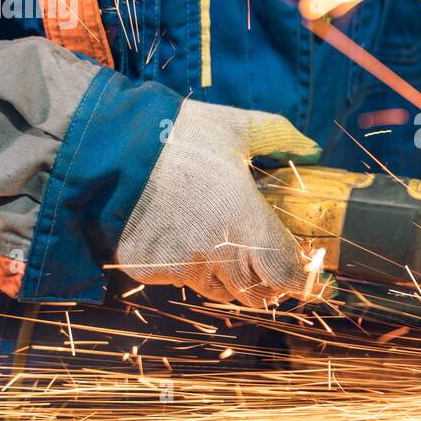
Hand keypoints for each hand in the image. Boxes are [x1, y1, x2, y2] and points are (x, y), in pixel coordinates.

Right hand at [116, 99, 327, 305]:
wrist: (108, 144)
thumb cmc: (179, 134)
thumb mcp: (238, 126)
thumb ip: (280, 139)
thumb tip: (312, 150)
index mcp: (244, 218)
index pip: (283, 273)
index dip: (298, 281)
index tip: (305, 278)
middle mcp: (215, 250)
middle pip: (253, 293)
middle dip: (265, 285)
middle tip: (267, 266)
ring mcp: (179, 263)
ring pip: (217, 291)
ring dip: (228, 279)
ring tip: (225, 247)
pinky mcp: (147, 268)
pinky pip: (179, 279)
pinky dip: (187, 268)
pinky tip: (183, 238)